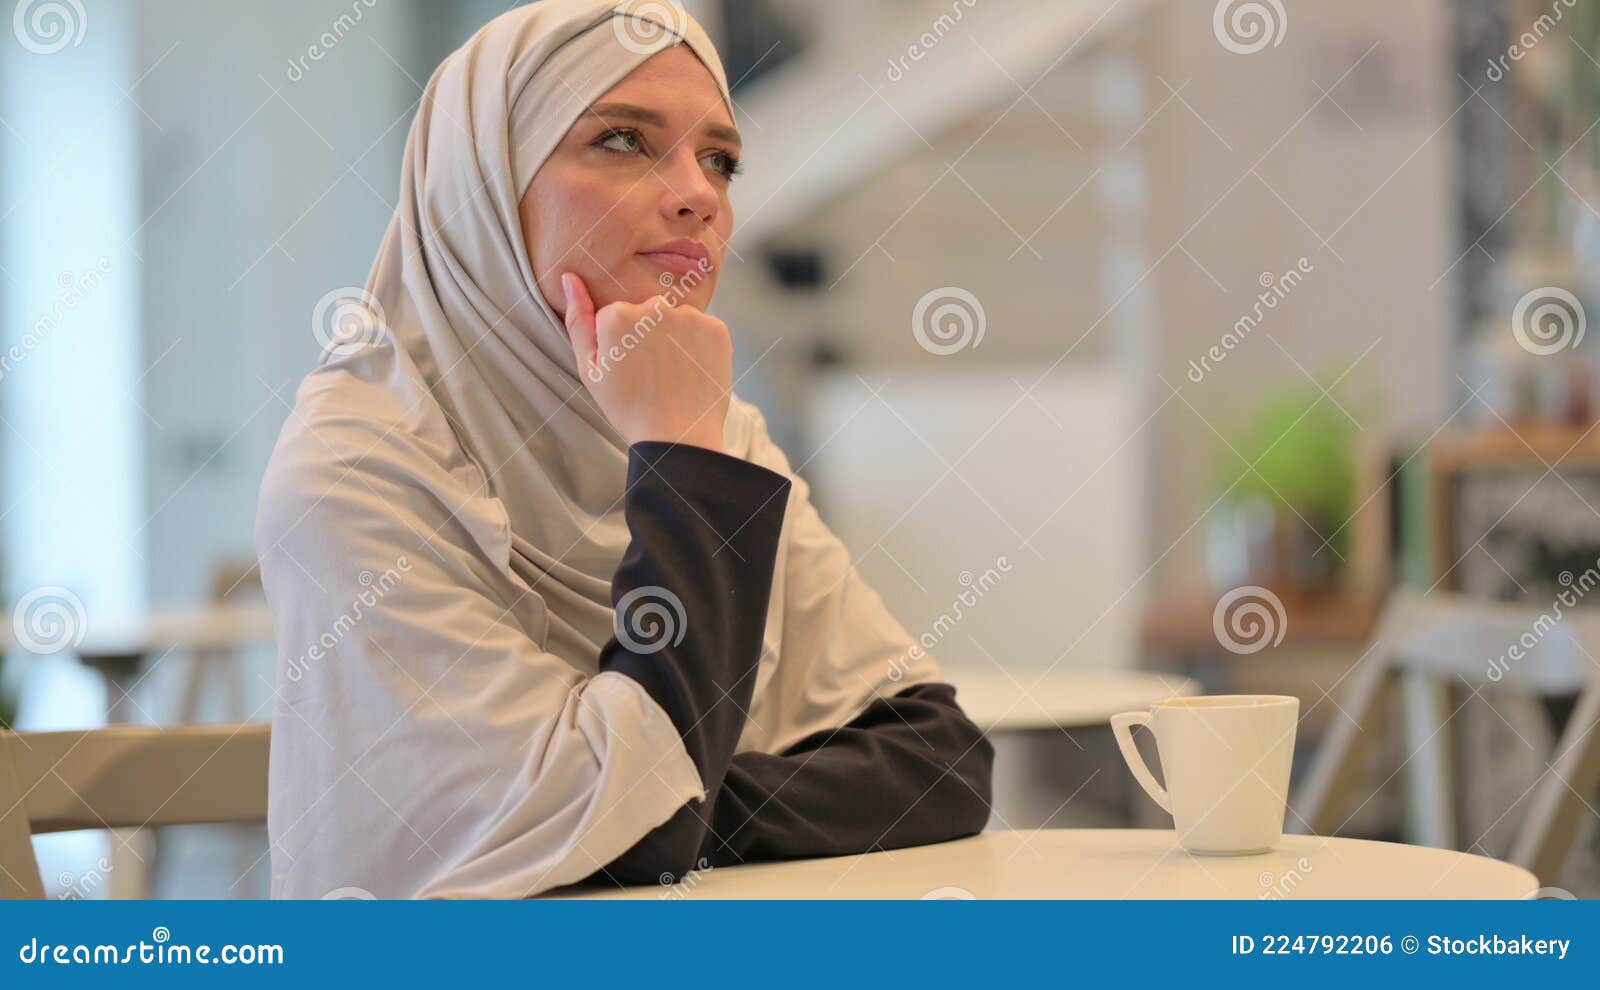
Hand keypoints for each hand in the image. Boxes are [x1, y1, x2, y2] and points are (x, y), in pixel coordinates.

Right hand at [560, 272, 730, 453]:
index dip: (618, 344)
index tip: (625, 368)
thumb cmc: (627, 407)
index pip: (615, 316)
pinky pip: (702, 329)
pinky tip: (691, 371)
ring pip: (676, 319)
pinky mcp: (717, 328)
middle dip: (647, 335)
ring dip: (674, 338)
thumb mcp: (590, 368)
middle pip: (646, 312)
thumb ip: (578, 319)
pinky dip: (698, 346)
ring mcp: (689, 316)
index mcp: (617, 314)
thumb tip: (569, 277)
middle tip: (649, 373)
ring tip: (671, 375)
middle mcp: (655, 306)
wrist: (678, 437)